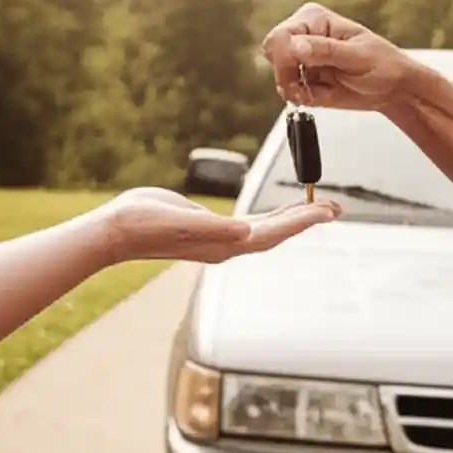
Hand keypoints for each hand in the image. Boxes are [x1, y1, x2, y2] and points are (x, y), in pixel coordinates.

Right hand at [100, 188, 341, 264]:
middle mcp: (229, 244)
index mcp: (226, 244)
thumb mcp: (179, 220)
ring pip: (268, 229)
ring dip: (293, 218)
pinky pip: (252, 224)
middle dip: (307, 219)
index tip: (329, 211)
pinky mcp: (211, 229)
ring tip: (319, 208)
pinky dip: (271, 216)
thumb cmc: (144, 224)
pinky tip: (279, 211)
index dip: (303, 221)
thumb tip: (245, 231)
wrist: (115, 232)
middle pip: (279, 232)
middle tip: (336, 207)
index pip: (276, 233)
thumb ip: (212, 227)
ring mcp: (221, 239)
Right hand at [261, 3, 420, 110]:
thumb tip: (296, 46)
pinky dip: (305, 98)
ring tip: (324, 89)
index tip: (299, 73)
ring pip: (279, 76)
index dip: (284, 58)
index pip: (280, 36)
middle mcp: (304, 36)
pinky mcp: (305, 79)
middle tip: (311, 86)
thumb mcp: (358, 57)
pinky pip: (290, 92)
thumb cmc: (384, 65)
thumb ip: (326, 51)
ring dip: (298, 89)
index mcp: (314, 19)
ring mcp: (303, 58)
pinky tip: (325, 94)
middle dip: (288, 75)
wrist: (394, 88)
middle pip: (273, 54)